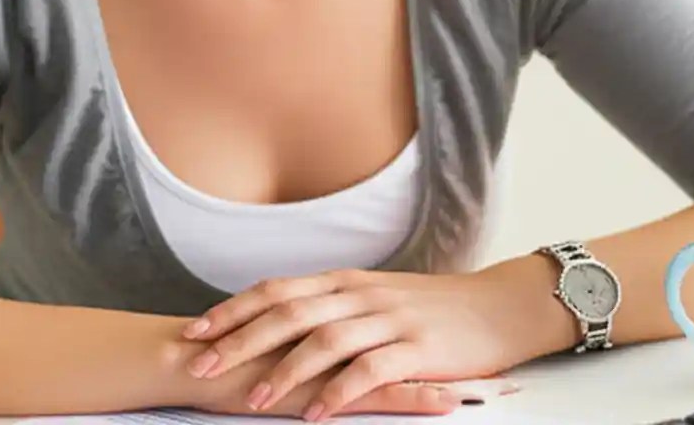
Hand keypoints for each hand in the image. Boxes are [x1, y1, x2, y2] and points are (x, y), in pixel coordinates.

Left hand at [180, 258, 563, 420]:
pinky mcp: (417, 348)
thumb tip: (280, 317)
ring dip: (284, 372)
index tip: (194, 332)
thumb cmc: (433, 309)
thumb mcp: (375, 297)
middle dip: (241, 340)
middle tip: (203, 365)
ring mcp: (389, 319)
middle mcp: (360, 294)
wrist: (498, 308)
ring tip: (253, 401)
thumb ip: (331, 305)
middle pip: (289, 312)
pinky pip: (369, 370)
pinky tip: (316, 415)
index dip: (233, 310)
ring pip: (324, 340)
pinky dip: (338, 392)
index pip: (277, 290)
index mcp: (345, 281)